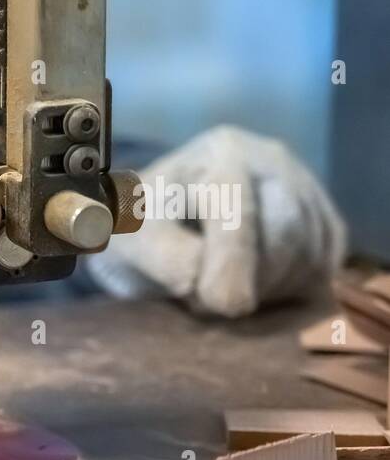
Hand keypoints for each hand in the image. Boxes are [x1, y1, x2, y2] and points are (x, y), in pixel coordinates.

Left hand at [88, 126, 346, 317]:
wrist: (159, 230)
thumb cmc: (140, 231)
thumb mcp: (134, 240)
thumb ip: (166, 256)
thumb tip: (207, 281)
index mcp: (219, 155)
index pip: (239, 210)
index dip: (232, 263)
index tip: (221, 305)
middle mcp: (271, 160)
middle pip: (286, 230)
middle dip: (251, 279)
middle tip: (212, 302)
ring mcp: (303, 187)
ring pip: (311, 251)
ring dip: (271, 290)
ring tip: (226, 293)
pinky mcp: (322, 220)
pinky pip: (326, 265)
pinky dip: (293, 289)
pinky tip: (255, 290)